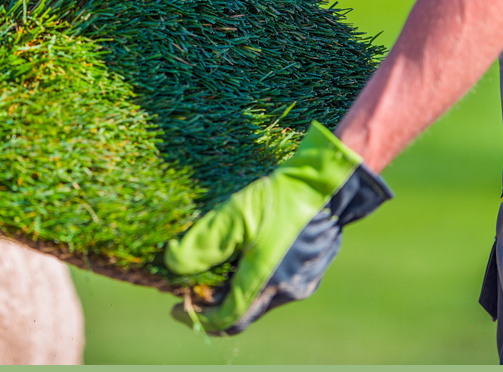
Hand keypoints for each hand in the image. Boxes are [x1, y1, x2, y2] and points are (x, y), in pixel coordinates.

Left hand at [163, 121, 390, 334]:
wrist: (331, 183)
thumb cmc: (281, 197)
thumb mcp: (234, 215)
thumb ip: (201, 244)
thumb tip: (172, 264)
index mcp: (267, 283)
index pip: (227, 318)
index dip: (198, 318)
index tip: (175, 308)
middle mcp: (288, 290)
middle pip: (244, 309)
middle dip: (214, 302)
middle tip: (191, 287)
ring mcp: (305, 280)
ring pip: (261, 296)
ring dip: (235, 288)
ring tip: (216, 266)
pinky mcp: (313, 267)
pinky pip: (278, 283)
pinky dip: (255, 277)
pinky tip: (245, 254)